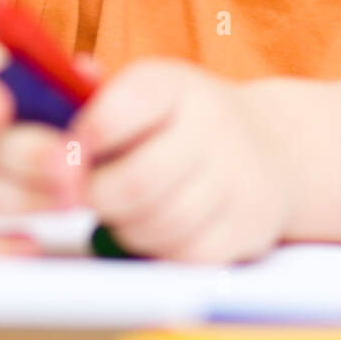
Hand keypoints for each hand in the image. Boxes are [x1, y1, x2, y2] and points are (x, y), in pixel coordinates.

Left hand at [69, 59, 294, 262]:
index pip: (126, 106)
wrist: (272, 146)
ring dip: (126, 226)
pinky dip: (161, 249)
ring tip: (125, 209)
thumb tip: (68, 106)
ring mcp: (238, 177)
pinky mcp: (249, 226)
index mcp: (175, 85)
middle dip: (98, 197)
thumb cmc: (183, 123)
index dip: (87, 137)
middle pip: (137, 182)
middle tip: (90, 193)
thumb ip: (96, 103)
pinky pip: (185, 254)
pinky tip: (160, 228)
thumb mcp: (148, 94)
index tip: (71, 153)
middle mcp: (213, 124)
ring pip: (159, 225)